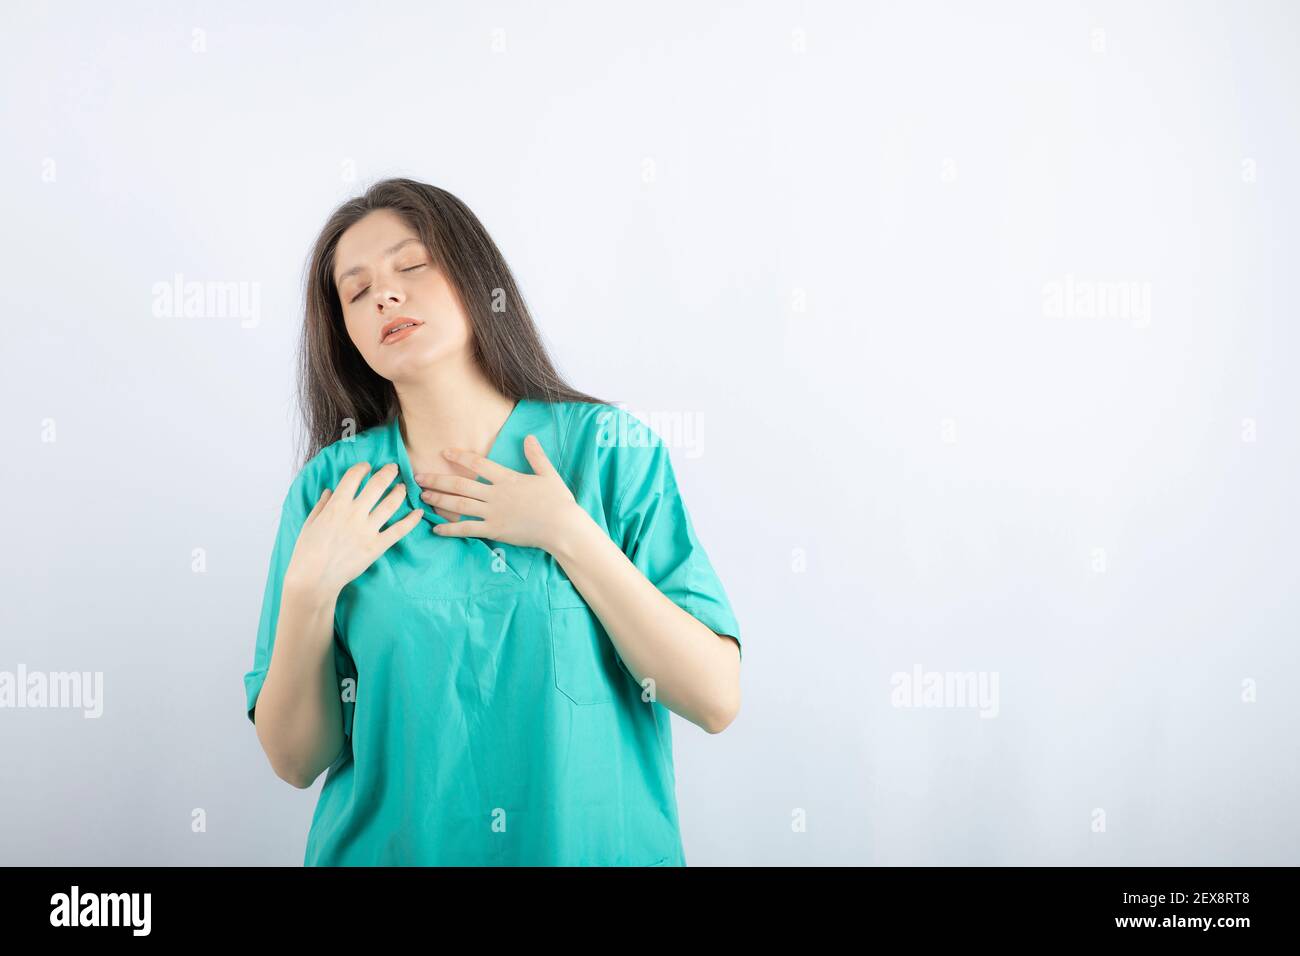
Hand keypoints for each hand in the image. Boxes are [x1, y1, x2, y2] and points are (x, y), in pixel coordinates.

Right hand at [283, 461, 424, 597]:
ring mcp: (368, 530)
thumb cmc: (307, 551)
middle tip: (394, 467)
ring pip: (391, 503)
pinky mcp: (377, 546)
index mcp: (336, 505)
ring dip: (400, 492)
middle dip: (388, 472)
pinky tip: (419, 512)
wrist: (314, 578)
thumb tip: (329, 490)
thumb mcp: (310, 523)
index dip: (362, 467)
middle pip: (377, 485)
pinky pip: (399, 530)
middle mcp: (355, 513)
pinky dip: (411, 520)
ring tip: (403, 487)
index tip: (367, 466)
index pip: (354, 477)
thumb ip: (322, 504)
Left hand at [415, 435, 587, 551]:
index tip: (443, 452)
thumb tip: (529, 437)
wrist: (562, 527)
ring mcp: (493, 513)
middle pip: (460, 484)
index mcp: (507, 478)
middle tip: (418, 477)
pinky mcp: (494, 530)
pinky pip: (468, 529)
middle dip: (437, 479)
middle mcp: (496, 494)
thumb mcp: (548, 474)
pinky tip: (435, 528)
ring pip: (459, 505)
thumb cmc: (558, 501)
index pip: (478, 464)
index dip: (459, 456)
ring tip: (422, 496)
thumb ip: (536, 456)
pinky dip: (450, 529)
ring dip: (439, 500)